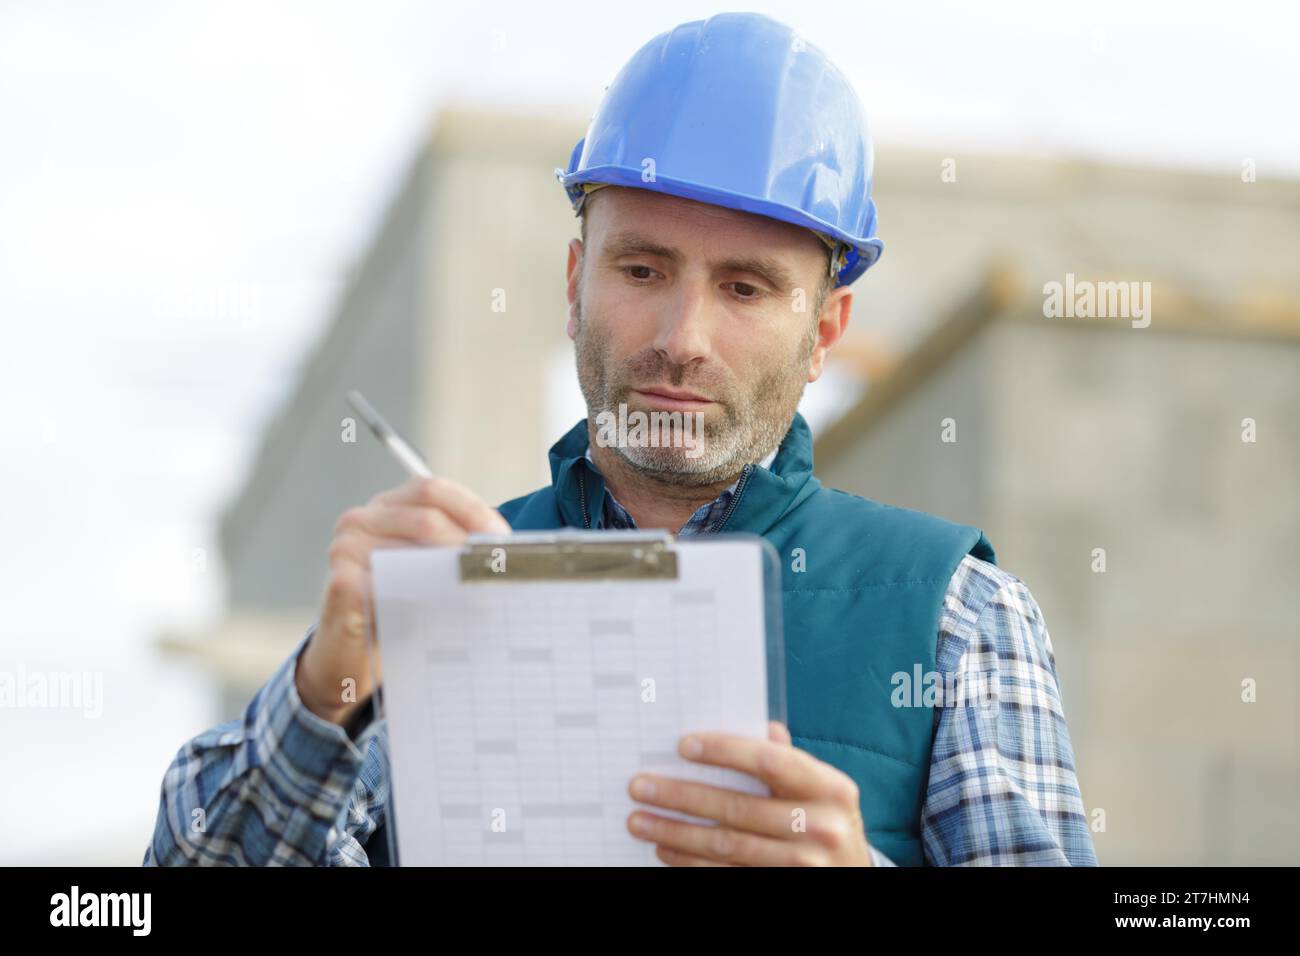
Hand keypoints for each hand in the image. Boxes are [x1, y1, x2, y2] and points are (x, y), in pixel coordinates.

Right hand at [296, 475, 510, 724]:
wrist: (351, 647)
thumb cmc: (397, 600)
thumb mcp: (426, 565)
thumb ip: (453, 548)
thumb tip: (498, 550)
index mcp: (387, 505)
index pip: (432, 489)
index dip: (471, 510)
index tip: (500, 538)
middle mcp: (360, 519)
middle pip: (426, 520)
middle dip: (467, 547)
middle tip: (496, 571)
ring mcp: (344, 549)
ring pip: (411, 556)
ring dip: (451, 578)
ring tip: (480, 596)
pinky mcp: (340, 584)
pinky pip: (391, 588)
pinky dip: (422, 600)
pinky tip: (444, 613)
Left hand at [626, 721, 872, 865]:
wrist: (852, 875)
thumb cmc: (825, 818)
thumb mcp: (821, 787)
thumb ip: (787, 759)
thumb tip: (757, 725)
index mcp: (830, 789)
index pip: (770, 762)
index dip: (725, 751)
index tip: (682, 745)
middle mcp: (820, 828)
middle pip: (737, 809)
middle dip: (681, 796)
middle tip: (641, 786)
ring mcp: (801, 865)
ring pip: (725, 847)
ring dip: (675, 833)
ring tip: (640, 820)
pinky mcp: (779, 888)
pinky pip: (725, 875)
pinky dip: (689, 863)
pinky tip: (665, 850)